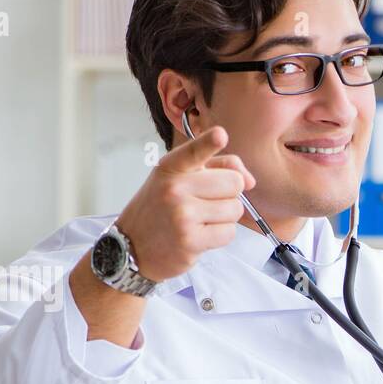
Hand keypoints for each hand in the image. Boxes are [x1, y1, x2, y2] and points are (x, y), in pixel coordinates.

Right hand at [116, 126, 255, 281]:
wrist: (132, 248)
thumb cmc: (161, 211)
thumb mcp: (177, 181)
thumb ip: (215, 169)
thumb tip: (250, 180)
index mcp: (170, 168)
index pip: (193, 152)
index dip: (208, 143)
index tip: (220, 135)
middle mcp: (175, 188)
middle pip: (234, 183)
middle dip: (229, 195)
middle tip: (208, 203)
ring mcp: (182, 215)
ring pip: (235, 209)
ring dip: (225, 218)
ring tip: (202, 221)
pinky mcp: (191, 240)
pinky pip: (229, 232)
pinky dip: (221, 235)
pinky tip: (201, 236)